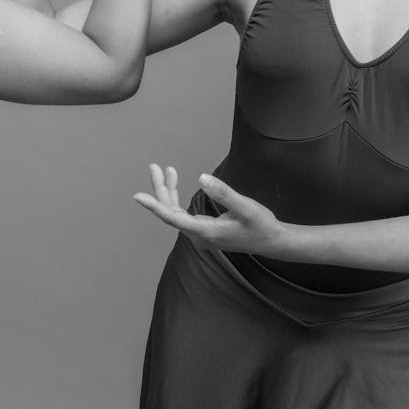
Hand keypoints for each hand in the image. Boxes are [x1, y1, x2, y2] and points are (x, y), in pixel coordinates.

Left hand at [133, 165, 283, 255]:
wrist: (271, 241)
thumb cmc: (260, 224)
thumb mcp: (245, 207)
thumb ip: (223, 193)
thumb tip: (201, 178)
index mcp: (206, 232)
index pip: (173, 218)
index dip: (155, 206)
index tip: (138, 196)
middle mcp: (198, 236)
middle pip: (171, 212)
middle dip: (161, 189)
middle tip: (154, 166)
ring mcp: (199, 235)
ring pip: (175, 212)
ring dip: (169, 191)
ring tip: (165, 169)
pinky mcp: (203, 231)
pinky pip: (182, 214)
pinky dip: (176, 198)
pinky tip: (174, 184)